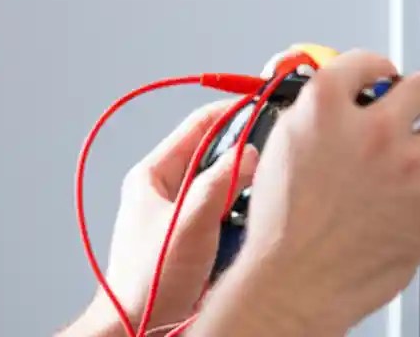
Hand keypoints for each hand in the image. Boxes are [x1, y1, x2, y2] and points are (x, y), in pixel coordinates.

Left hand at [64, 100, 259, 336]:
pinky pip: (229, 216)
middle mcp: (167, 191)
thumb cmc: (149, 281)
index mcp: (152, 176)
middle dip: (246, 151)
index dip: (232, 112)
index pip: (198, 126)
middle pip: (215, 155)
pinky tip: (261, 221)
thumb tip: (249, 153)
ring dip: (247, 189)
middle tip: (279, 148)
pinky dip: (245, 216)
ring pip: (226, 186)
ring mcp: (183, 216)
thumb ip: (219, 183)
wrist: (141, 329)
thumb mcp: (189, 223)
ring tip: (272, 185)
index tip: (264, 104)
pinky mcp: (198, 241)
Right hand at [195, 50, 419, 335]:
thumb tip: (339, 94)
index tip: (381, 75)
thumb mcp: (280, 147)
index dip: (377, 67)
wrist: (297, 280)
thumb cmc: (283, 226)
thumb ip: (312, 112)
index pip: (366, 60)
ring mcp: (407, 165)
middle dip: (419, 92)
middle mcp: (371, 129)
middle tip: (416, 104)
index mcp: (325, 108)